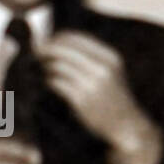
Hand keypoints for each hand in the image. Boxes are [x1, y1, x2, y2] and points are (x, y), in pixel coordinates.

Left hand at [37, 32, 156, 149]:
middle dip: (45, 49)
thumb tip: (57, 42)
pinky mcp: (81, 99)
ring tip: (42, 69)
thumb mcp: (110, 70)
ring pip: (57, 65)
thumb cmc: (114, 96)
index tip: (45, 43)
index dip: (55, 38)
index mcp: (109, 56)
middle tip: (35, 54)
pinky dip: (48, 80)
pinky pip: (56, 82)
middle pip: (62, 49)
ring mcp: (92, 84)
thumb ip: (90, 56)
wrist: (127, 126)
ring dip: (45, 66)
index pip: (74, 37)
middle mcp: (102, 68)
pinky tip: (48, 83)